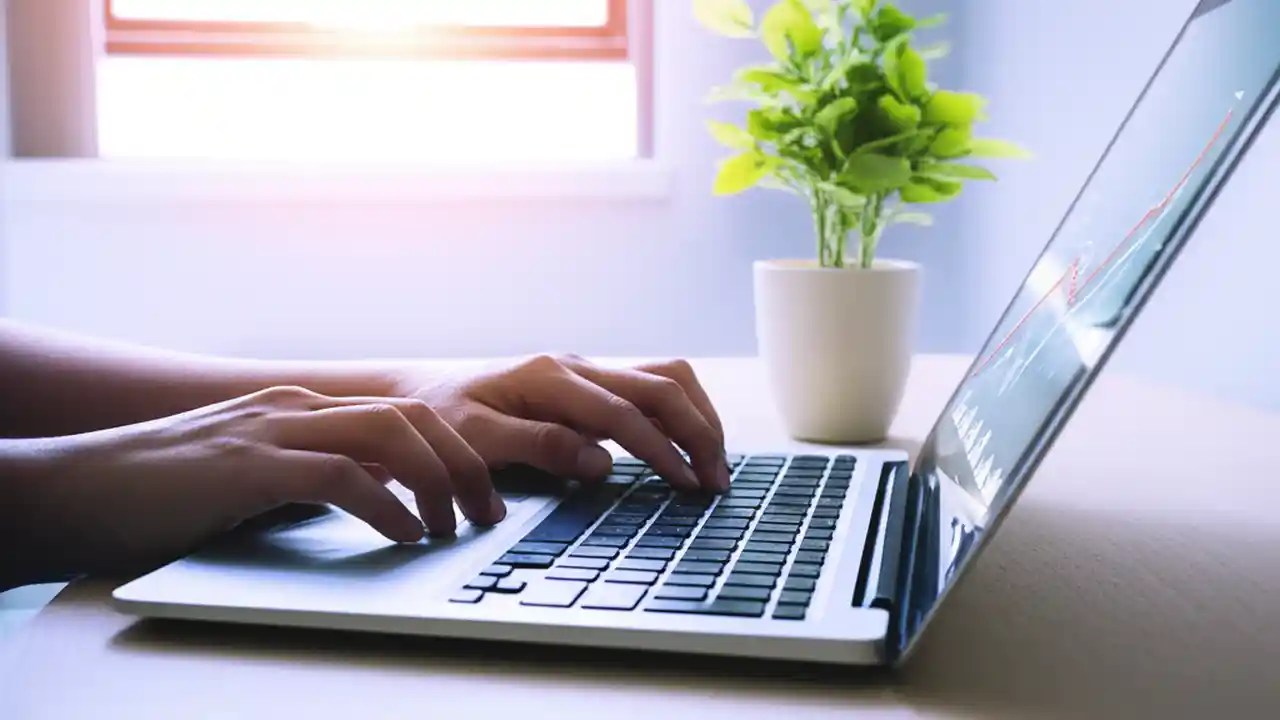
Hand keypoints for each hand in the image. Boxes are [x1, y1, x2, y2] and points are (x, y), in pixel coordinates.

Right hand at [7, 386, 500, 574]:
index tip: (481, 495)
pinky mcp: (247, 467)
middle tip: (489, 512)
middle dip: (463, 463)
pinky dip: (383, 506)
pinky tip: (402, 535)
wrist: (74, 488)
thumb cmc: (161, 493)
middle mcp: (295, 409)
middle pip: (413, 417)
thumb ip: (310, 479)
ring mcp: (272, 431)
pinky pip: (338, 475)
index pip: (403, 414)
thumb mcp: (255, 479)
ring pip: (388, 434)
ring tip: (453, 526)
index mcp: (300, 410)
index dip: (454, 452)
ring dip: (435, 481)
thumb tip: (377, 502)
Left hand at [401, 355, 728, 493]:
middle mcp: (577, 366)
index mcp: (549, 377)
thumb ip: (539, 447)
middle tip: (718, 480)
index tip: (688, 484)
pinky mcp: (590, 386)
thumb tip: (602, 463)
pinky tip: (688, 448)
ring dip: (698, 417)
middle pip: (661, 384)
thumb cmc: (443, 422)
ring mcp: (587, 372)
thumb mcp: (475, 439)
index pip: (623, 411)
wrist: (422, 397)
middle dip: (698, 430)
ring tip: (714, 464)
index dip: (661, 449)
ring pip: (665, 378)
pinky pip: (650, 390)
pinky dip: (680, 415)